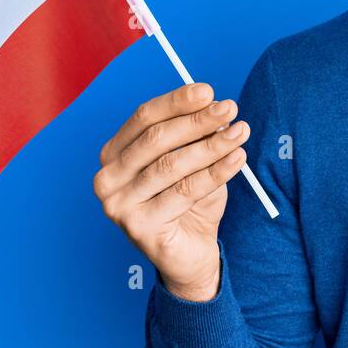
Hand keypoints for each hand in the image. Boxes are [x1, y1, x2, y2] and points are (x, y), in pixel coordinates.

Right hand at [93, 82, 250, 301]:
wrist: (190, 256)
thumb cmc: (189, 203)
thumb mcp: (193, 162)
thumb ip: (196, 137)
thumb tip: (216, 107)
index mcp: (114, 155)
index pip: (143, 118)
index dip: (177, 102)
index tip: (209, 91)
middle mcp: (107, 178)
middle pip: (156, 139)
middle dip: (197, 121)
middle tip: (230, 108)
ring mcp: (118, 205)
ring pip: (172, 165)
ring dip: (211, 145)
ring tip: (240, 132)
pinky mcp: (139, 227)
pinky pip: (184, 191)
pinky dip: (216, 172)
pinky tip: (237, 159)